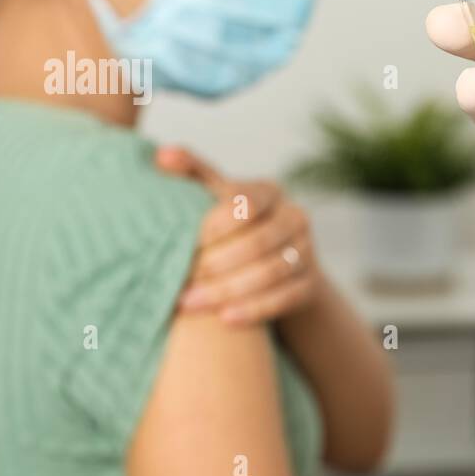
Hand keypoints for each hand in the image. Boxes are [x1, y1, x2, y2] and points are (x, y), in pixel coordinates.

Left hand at [155, 147, 324, 325]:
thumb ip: (190, 174)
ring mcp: (308, 251)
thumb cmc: (230, 226)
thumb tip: (163, 156)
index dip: (212, 226)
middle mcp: (295, 216)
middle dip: (215, 265)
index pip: (244, 202)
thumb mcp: (212, 197)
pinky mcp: (311, 283)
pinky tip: (224, 320)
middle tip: (179, 282)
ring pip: (271, 272)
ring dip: (228, 291)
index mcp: (269, 191)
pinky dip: (254, 309)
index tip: (181, 244)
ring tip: (190, 304)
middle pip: (257, 242)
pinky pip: (286, 298)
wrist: (272, 263)